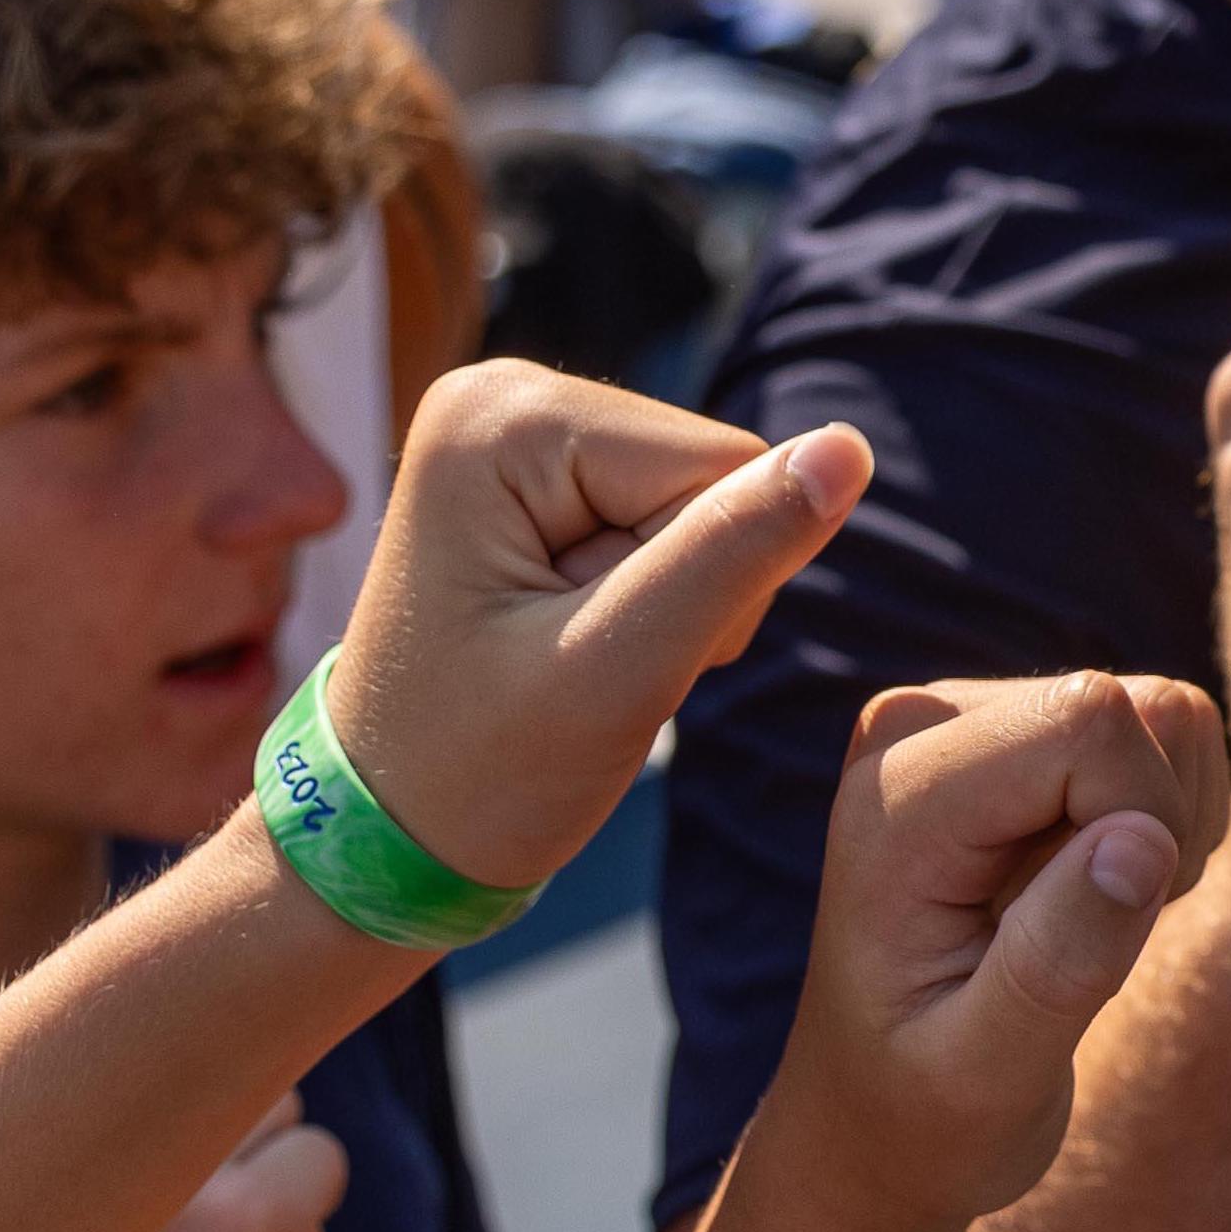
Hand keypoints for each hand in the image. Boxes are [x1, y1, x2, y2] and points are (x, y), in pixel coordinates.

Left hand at [320, 366, 871, 900]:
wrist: (382, 838)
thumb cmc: (476, 776)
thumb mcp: (616, 672)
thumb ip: (733, 555)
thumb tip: (848, 448)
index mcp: (503, 417)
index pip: (720, 464)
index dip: (705, 581)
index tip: (594, 654)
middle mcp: (502, 393)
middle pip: (712, 471)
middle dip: (684, 588)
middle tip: (584, 667)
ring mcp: (516, 434)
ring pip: (702, 503)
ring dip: (669, 604)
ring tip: (571, 663)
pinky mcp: (538, 480)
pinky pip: (666, 523)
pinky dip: (646, 602)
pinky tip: (574, 644)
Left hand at [773, 670, 1230, 1231]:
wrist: (875, 1124)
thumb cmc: (921, 1119)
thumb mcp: (987, 1076)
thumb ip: (1058, 962)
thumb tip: (1141, 842)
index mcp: (896, 800)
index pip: (1090, 724)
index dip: (1146, 826)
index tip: (1103, 939)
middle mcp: (918, 727)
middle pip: (1134, 709)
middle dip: (1157, 834)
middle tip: (1088, 947)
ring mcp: (966, 720)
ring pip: (1162, 715)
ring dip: (1166, 831)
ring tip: (1084, 927)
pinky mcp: (1016, 733)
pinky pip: (1160, 736)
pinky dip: (1164, 824)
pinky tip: (1090, 900)